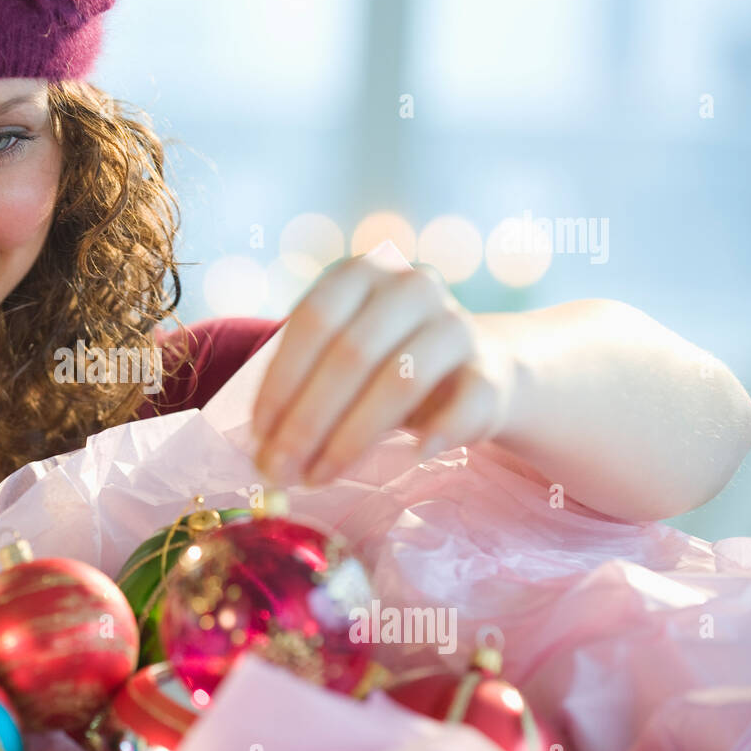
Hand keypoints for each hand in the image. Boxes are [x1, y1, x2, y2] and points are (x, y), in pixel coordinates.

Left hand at [251, 256, 517, 485]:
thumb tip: (262, 448)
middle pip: (350, 355)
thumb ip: (302, 384)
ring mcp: (456, 324)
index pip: (312, 322)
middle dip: (306, 422)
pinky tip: (409, 457)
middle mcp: (411, 286)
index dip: (280, 383)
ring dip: (350, 439)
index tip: (258, 437)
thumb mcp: (340, 355)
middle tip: (280, 470)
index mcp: (362, 272)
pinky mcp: (492, 369)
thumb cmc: (384, 363)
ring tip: (319, 477)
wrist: (476, 366)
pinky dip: (436, 433)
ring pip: (398, 382)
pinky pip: (464, 403)